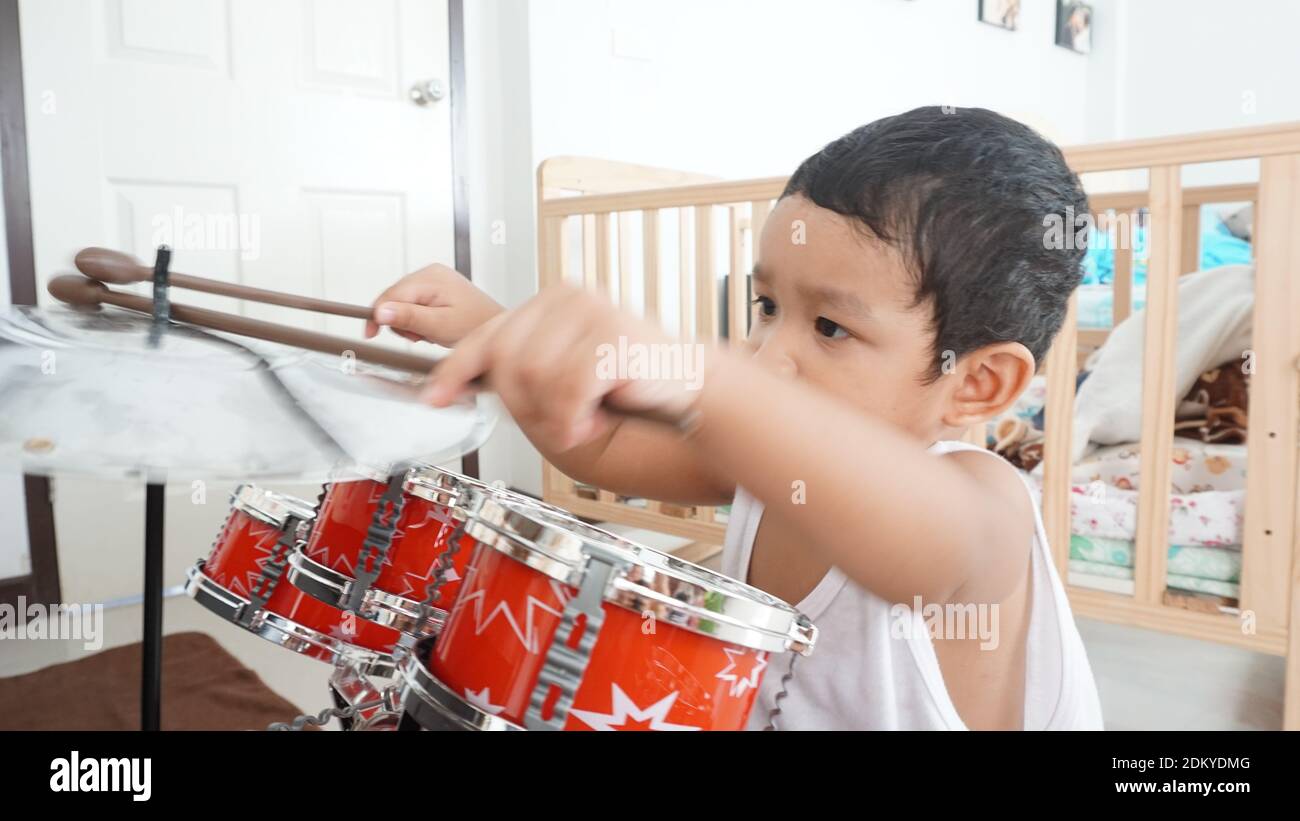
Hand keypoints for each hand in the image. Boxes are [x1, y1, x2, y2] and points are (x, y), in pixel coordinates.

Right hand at [365, 264, 504, 345]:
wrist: (495, 330)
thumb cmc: (476, 327)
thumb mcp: (439, 326)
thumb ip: (409, 318)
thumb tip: (381, 311)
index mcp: (431, 277)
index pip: (391, 294)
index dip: (378, 315)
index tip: (371, 334)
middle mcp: (431, 273)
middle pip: (394, 298)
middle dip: (401, 321)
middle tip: (420, 336)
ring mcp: (434, 279)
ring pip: (402, 302)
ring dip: (410, 322)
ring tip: (430, 332)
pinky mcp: (436, 288)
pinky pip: (413, 304)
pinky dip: (418, 319)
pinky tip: (432, 326)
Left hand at [421, 285, 711, 450]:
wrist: (693, 389)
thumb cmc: (630, 383)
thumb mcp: (566, 372)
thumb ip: (524, 370)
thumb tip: (466, 383)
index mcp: (552, 301)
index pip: (488, 335)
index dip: (456, 370)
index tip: (435, 397)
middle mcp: (567, 297)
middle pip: (505, 360)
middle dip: (525, 404)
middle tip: (561, 418)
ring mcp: (591, 311)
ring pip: (533, 377)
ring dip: (557, 414)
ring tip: (587, 415)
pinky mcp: (611, 335)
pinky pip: (567, 391)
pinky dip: (576, 417)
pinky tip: (596, 417)